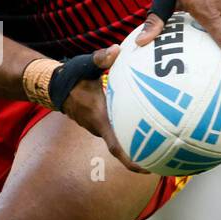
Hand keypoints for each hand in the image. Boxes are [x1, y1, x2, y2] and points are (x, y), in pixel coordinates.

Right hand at [61, 45, 151, 173]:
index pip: (116, 146)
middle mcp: (99, 127)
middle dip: (141, 155)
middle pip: (122, 147)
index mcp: (99, 119)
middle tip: (166, 159)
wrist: (54, 86)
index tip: (147, 170)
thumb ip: (101, 58)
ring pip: (119, 139)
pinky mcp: (99, 123)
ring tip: (160, 144)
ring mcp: (98, 127)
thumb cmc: (72, 77)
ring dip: (135, 143)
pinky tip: (144, 124)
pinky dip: (128, 132)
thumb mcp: (86, 65)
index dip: (131, 161)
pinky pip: (115, 131)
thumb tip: (117, 49)